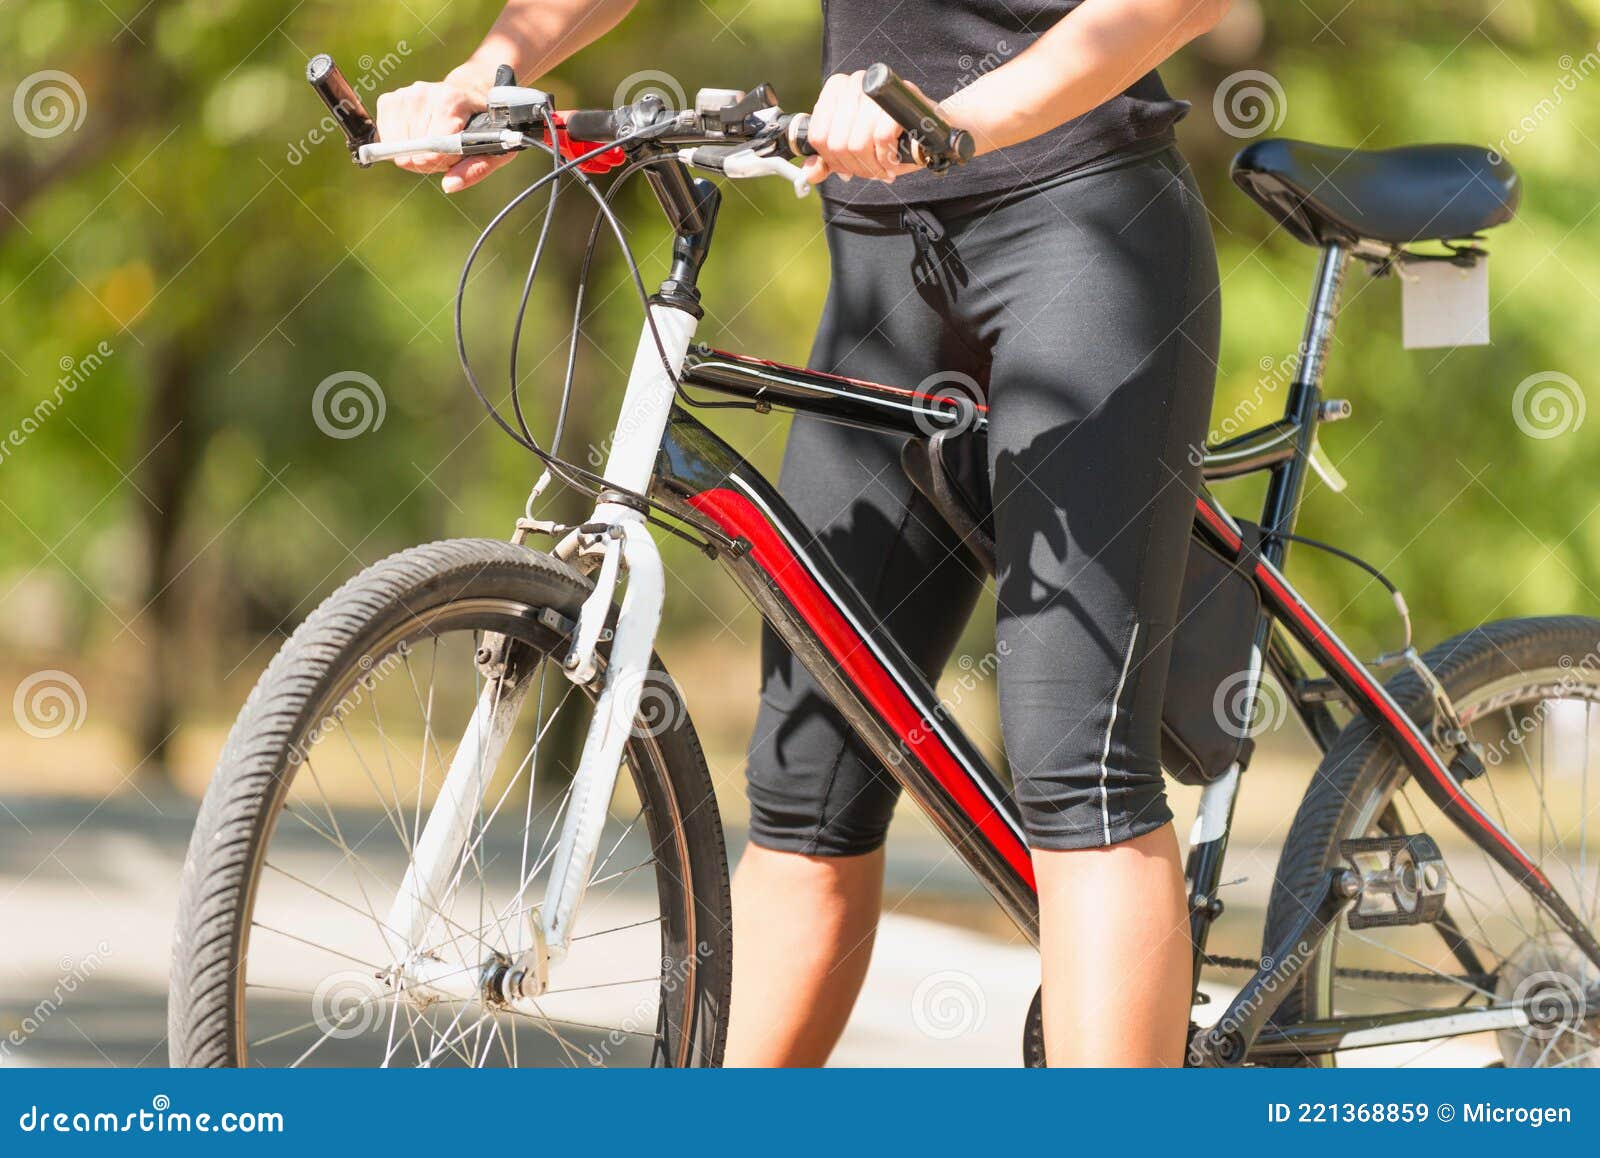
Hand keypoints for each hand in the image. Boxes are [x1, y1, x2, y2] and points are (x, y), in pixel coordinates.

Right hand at [374, 62, 513, 192]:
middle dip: (430, 159)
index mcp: (452, 100)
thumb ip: (475, 169)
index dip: (441, 161)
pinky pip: (386, 137)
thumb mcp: (492, 147)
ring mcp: (405, 94)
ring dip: (414, 153)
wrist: (468, 92)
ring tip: (432, 143)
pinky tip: (417, 136)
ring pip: (397, 145)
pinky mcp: (389, 100)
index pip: (434, 144)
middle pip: (414, 149)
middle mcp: (425, 93)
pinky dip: (400, 145)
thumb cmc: (482, 123)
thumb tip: (449, 186)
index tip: (452, 158)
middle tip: (445, 151)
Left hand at [801, 70, 924, 185]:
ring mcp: (875, 89)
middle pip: (837, 143)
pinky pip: (880, 139)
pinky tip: (892, 162)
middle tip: (870, 172)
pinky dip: (886, 158)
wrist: (929, 125)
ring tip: (883, 169)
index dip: (832, 160)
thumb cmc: (890, 135)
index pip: (818, 135)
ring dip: (872, 166)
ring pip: (857, 143)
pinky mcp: (896, 101)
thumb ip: (828, 160)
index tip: (847, 169)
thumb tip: (809, 174)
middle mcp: (854, 82)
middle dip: (855, 167)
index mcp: (836, 88)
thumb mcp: (853, 147)